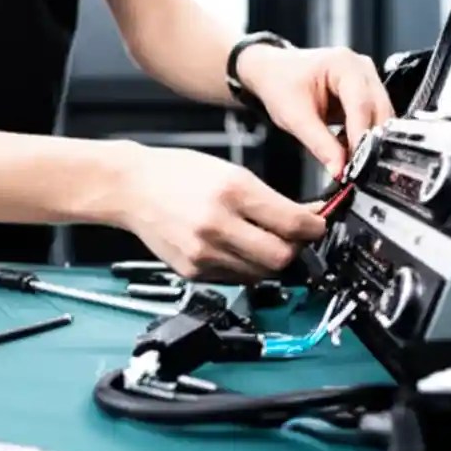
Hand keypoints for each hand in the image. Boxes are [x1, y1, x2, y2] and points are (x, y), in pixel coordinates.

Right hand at [118, 144, 325, 281]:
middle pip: (281, 257)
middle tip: (296, 237)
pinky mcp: (193, 272)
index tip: (319, 224)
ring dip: (273, 261)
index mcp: (232, 192)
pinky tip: (239, 248)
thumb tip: (309, 216)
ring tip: (265, 240)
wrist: (131, 188)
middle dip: (296, 249)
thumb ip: (271, 199)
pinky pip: (237, 279)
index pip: (293, 223)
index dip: (315, 228)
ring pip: (262, 274)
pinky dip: (247, 267)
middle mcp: (218, 225)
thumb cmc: (179, 174)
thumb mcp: (232, 172)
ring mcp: (204, 253)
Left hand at [238, 45, 394, 177]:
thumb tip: (339, 168)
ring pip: (381, 116)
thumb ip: (320, 144)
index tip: (357, 163)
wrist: (273, 72)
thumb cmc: (280, 84)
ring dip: (369, 140)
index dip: (360, 136)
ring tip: (349, 159)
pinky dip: (364, 136)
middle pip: (378, 110)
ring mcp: (367, 79)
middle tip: (356, 168)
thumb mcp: (295, 118)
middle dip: (369, 141)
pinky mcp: (366, 92)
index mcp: (343, 64)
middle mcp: (361, 68)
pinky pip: (374, 118)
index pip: (361, 104)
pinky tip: (347, 147)